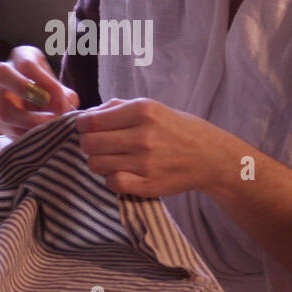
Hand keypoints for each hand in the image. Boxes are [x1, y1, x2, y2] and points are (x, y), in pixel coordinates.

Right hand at [0, 45, 79, 139]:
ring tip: (50, 127)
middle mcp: (4, 76)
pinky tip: (43, 137)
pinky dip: (29, 136)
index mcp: (21, 57)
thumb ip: (64, 98)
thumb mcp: (63, 90)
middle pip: (0, 73)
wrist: (42, 109)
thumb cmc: (53, 93)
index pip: (27, 64)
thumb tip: (59, 110)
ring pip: (4, 110)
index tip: (60, 96)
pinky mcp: (0, 123)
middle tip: (45, 103)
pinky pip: (10, 130)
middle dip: (22, 87)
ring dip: (30, 121)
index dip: (45, 81)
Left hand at [75, 97, 235, 197]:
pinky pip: (112, 183)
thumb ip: (118, 108)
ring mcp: (145, 163)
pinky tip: (121, 172)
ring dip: (98, 161)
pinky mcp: (148, 185)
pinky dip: (111, 178)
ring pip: (96, 164)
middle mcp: (143, 136)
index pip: (91, 121)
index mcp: (142, 111)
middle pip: (89, 143)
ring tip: (110, 158)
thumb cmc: (177, 129)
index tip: (85, 128)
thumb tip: (87, 115)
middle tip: (97, 144)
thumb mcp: (152, 107)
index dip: (82, 125)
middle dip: (87, 143)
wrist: (210, 156)